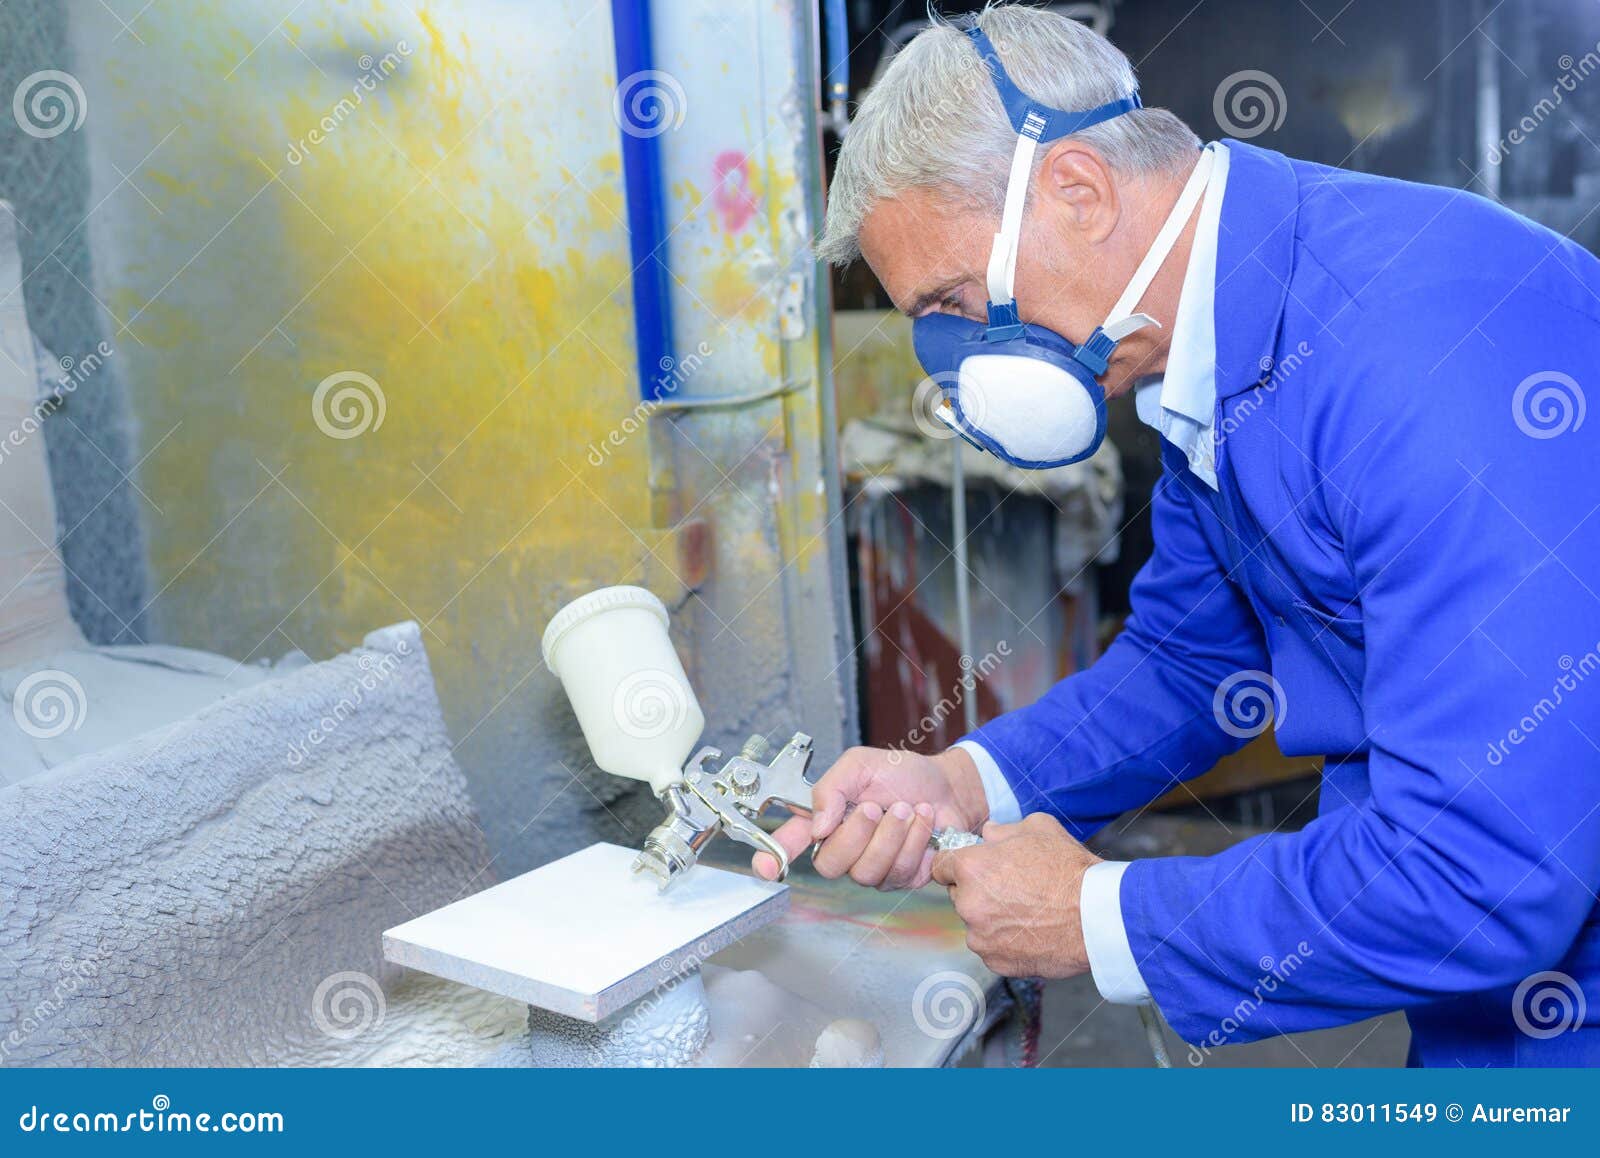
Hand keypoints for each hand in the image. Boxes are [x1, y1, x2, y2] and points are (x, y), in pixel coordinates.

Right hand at [751, 746, 988, 888]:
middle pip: (829, 864)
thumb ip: (831, 788)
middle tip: (877, 807)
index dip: (771, 858)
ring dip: (892, 835)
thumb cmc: (903, 773)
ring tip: (906, 808)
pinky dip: (915, 842)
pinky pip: (898, 873)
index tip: (766, 867)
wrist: (947, 787)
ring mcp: (871, 865)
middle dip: (856, 834)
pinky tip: (922, 822)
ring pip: (866, 871)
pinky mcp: (900, 877)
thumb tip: (817, 825)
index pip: (788, 843)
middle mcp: (843, 847)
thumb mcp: (860, 764)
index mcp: (824, 818)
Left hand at [930, 813, 1100, 978]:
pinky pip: (992, 948)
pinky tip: (1031, 931)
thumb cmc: (1069, 870)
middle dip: (978, 891)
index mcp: (972, 868)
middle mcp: (968, 904)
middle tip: (1011, 889)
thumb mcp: (1038, 829)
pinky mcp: (996, 962)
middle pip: (959, 896)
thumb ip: (1004, 830)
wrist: (1097, 916)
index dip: (957, 864)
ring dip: (991, 919)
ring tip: (1026, 912)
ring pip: (975, 924)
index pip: (941, 866)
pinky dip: (1005, 942)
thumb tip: (988, 834)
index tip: (971, 868)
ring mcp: (981, 937)